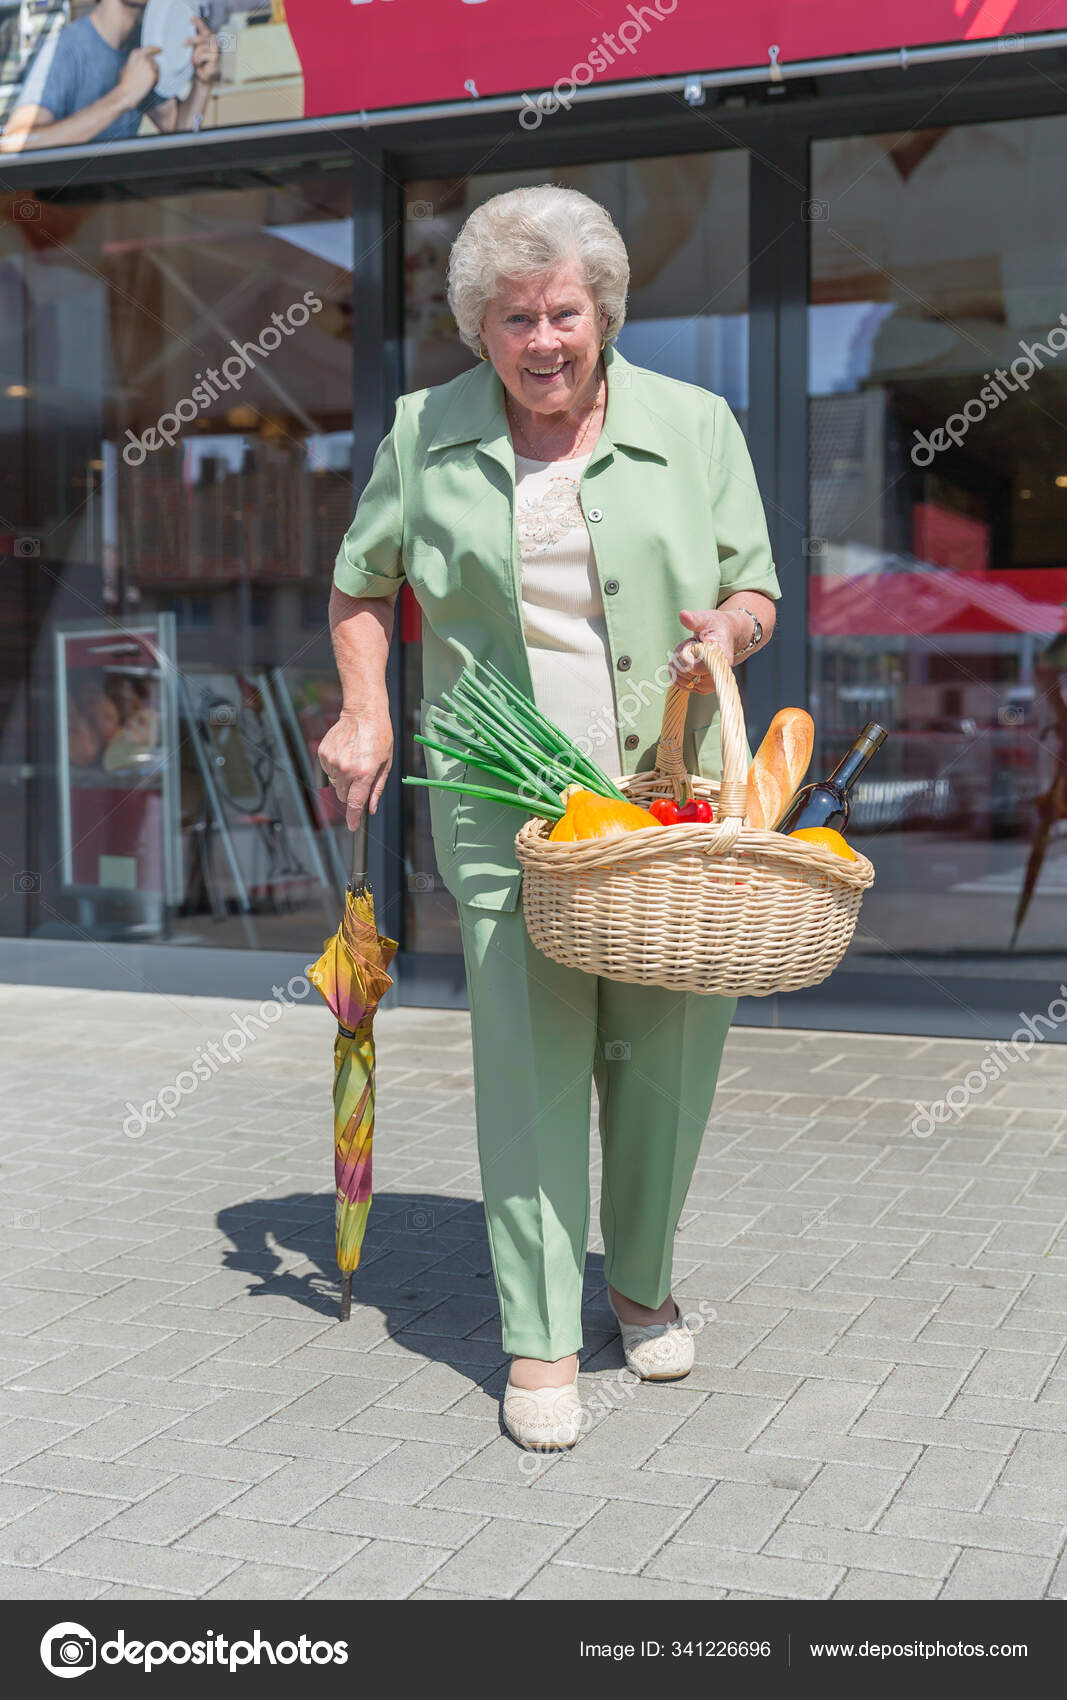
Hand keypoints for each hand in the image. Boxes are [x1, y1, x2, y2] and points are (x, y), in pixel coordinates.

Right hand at [116, 46, 160, 108]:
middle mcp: (144, 57)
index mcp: (136, 54)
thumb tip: (140, 64)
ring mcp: (149, 66)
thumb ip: (135, 63)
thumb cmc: (124, 83)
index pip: (149, 49)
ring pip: (157, 69)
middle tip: (146, 77)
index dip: (155, 49)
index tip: (160, 50)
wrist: (126, 92)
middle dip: (152, 68)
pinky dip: (154, 82)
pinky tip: (147, 85)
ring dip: (153, 75)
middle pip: (153, 61)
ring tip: (144, 82)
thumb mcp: (126, 67)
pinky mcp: (154, 75)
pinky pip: (158, 77)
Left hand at [186, 18, 220, 85]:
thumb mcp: (194, 49)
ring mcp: (216, 49)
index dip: (197, 22)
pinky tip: (200, 65)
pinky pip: (202, 56)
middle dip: (191, 41)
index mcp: (208, 37)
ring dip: (195, 56)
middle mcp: (214, 41)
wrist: (202, 76)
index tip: (190, 19)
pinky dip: (198, 61)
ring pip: (200, 48)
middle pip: (201, 37)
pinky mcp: (215, 57)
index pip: (203, 27)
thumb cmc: (198, 61)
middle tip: (183, 44)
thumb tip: (185, 37)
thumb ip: (194, 41)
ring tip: (196, 61)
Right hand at [317, 709, 392, 830]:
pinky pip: (327, 770)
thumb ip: (376, 789)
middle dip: (350, 793)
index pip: (354, 804)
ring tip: (353, 759)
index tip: (353, 827)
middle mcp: (346, 769)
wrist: (364, 713)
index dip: (353, 818)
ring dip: (342, 778)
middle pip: (342, 795)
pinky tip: (345, 753)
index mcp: (364, 774)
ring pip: (334, 783)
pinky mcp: (323, 753)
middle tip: (359, 777)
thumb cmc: (380, 738)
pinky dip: (334, 767)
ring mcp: (332, 761)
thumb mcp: (386, 765)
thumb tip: (370, 809)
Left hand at [668, 608, 749, 694]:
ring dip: (677, 662)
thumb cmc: (716, 625)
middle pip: (684, 672)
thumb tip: (683, 615)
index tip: (693, 642)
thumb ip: (695, 619)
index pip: (694, 667)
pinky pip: (679, 684)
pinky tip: (687, 659)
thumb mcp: (707, 618)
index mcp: (722, 659)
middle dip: (680, 654)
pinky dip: (677, 670)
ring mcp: (710, 684)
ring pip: (679, 678)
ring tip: (691, 650)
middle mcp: (719, 676)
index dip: (686, 656)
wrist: (726, 635)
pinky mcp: (702, 688)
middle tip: (691, 642)